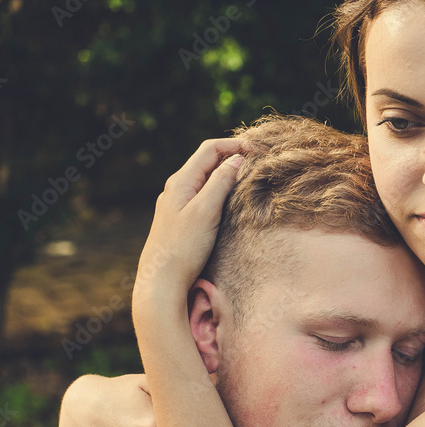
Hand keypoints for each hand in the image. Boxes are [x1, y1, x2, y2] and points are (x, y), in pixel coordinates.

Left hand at [133, 139, 243, 313]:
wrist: (161, 281)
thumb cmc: (182, 247)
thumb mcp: (205, 211)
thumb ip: (221, 182)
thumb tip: (237, 159)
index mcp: (181, 181)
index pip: (210, 149)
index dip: (236, 144)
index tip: (260, 150)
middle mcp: (176, 189)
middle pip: (207, 161)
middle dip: (233, 156)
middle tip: (259, 160)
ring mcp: (177, 205)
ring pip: (205, 179)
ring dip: (227, 174)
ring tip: (249, 177)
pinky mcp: (181, 221)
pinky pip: (203, 196)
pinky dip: (220, 191)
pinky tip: (230, 202)